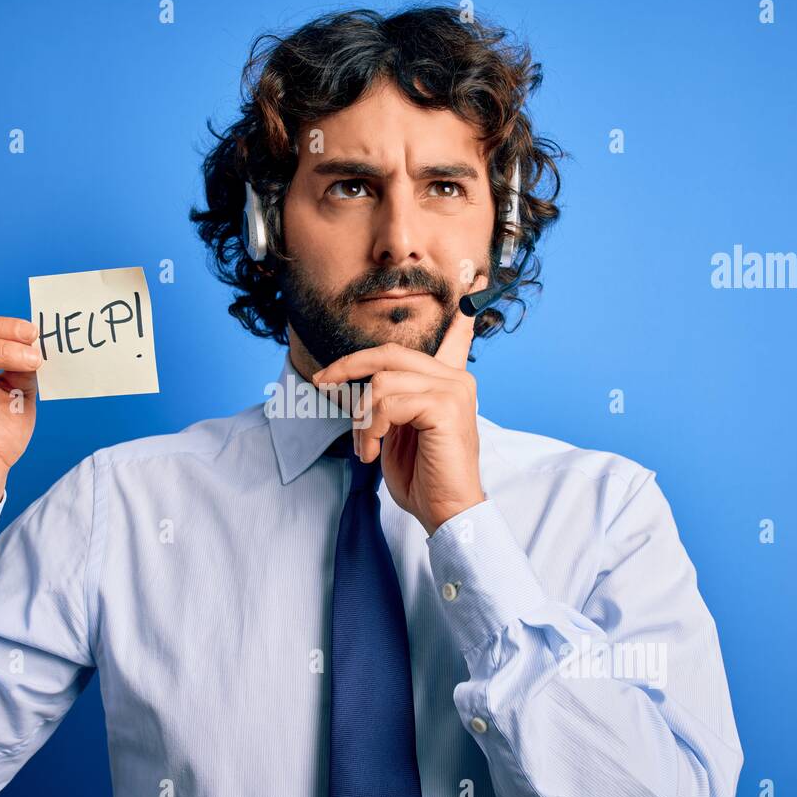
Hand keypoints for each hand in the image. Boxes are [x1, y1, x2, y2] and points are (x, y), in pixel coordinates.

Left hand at [313, 307, 483, 535]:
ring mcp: (453, 391)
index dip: (456, 315)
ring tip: (363, 447)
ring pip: (381, 382)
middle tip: (323, 384)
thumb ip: (389, 402)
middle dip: (348, 366)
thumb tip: (355, 382)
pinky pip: (388, 404)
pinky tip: (372, 453)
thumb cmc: (424, 478)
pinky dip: (370, 429)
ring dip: (361, 418)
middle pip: (389, 353)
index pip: (454, 336)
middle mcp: (456, 379)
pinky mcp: (445, 408)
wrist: (447, 513)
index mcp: (448, 381)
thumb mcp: (399, 432)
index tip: (473, 283)